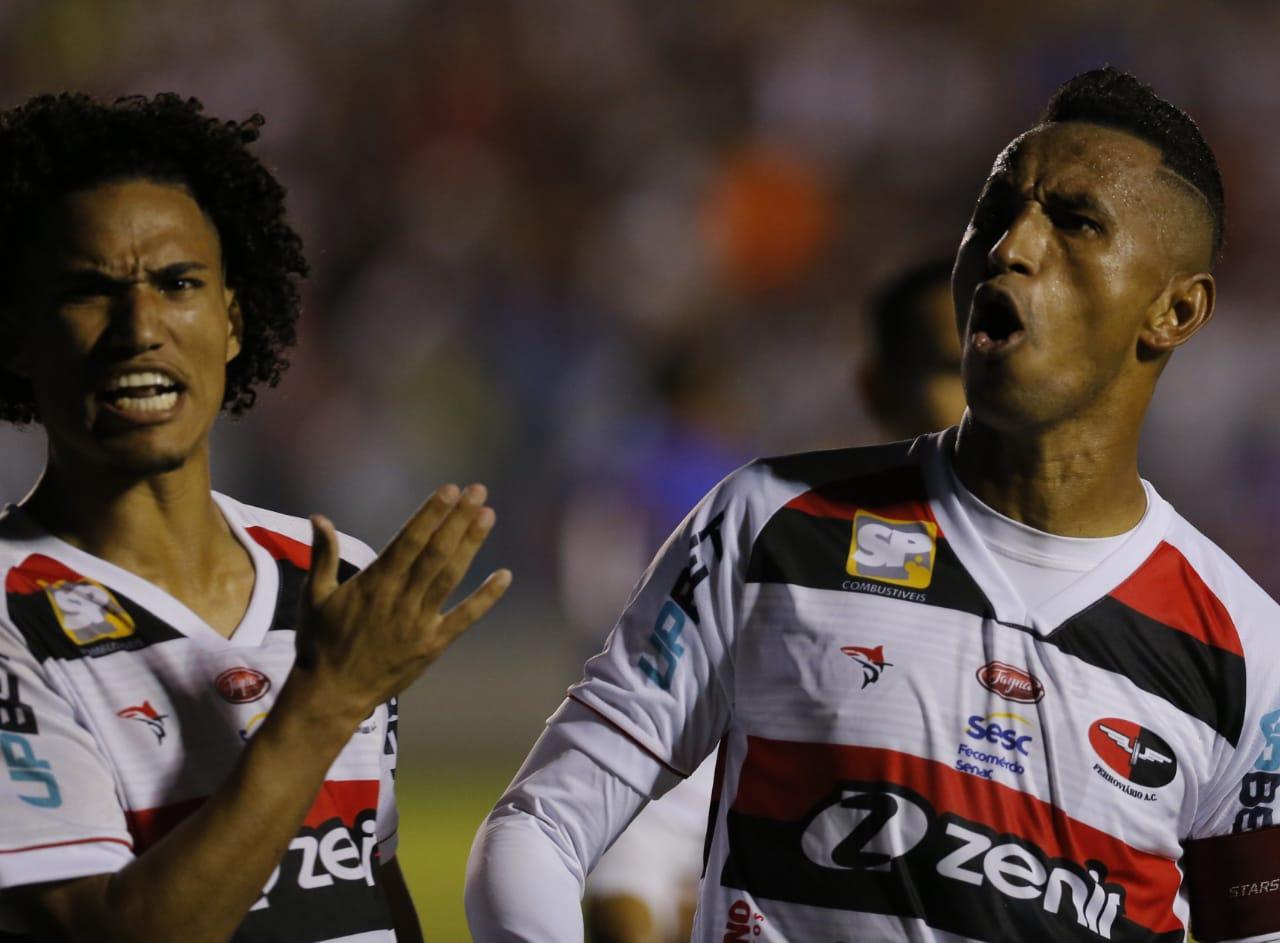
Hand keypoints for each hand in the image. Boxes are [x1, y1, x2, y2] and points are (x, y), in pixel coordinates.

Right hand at [292, 483, 510, 727]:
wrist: (331, 694)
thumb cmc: (320, 642)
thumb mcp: (315, 596)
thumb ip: (323, 555)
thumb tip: (319, 517)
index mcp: (375, 583)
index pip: (409, 540)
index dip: (431, 514)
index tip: (450, 490)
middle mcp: (400, 598)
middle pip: (436, 552)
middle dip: (457, 520)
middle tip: (478, 492)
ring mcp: (419, 622)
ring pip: (450, 576)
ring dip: (471, 545)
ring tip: (488, 516)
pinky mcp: (433, 645)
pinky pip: (464, 618)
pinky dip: (485, 598)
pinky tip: (504, 576)